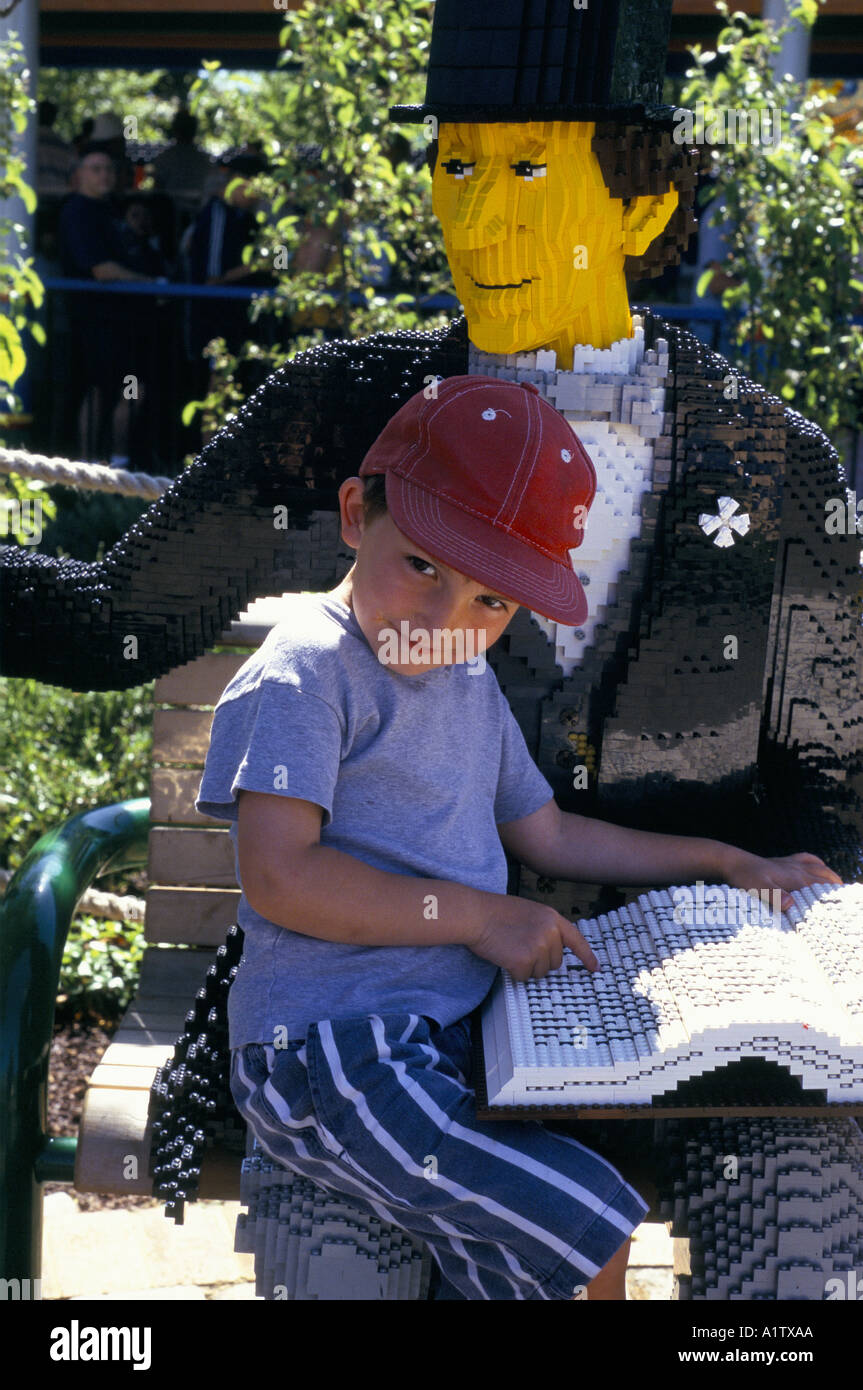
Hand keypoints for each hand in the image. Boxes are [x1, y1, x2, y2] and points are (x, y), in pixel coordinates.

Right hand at [469, 897, 597, 981]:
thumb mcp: (529, 912)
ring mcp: (538, 947)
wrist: (476, 915)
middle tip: (519, 945)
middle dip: (539, 960)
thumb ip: (545, 927)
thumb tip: (552, 950)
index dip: (587, 956)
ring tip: (510, 947)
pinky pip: (524, 977)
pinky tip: (504, 955)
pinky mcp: (524, 961)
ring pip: (539, 972)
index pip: (576, 940)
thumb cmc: (496, 912)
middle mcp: (550, 933)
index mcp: (552, 918)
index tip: (594, 968)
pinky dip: (513, 971)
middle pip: (555, 963)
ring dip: (525, 966)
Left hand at [718, 847, 841, 912]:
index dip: (833, 895)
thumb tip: (791, 904)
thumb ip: (774, 896)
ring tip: (837, 884)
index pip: (821, 886)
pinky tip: (817, 866)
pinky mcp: (782, 862)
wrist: (730, 861)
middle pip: (824, 875)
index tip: (843, 903)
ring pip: (817, 866)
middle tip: (845, 897)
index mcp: (795, 877)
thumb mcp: (758, 889)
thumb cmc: (744, 876)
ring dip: (829, 874)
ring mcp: (789, 863)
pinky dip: (816, 862)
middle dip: (836, 886)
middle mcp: (796, 869)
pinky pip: (805, 859)